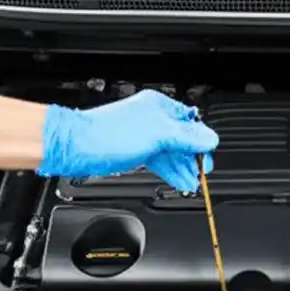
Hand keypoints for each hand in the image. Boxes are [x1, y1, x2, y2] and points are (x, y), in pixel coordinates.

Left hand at [39, 90, 217, 190]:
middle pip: (183, 139)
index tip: (207, 159)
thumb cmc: (110, 134)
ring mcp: (144, 135)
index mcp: (159, 106)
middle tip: (201, 174)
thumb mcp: (159, 134)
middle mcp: (153, 118)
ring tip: (192, 184)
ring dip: (183, 169)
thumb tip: (211, 139)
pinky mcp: (136, 150)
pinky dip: (171, 171)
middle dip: (193, 158)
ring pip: (171, 152)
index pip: (191, 122)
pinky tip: (179, 181)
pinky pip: (160, 161)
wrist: (78, 147)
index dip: (202, 141)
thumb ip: (187, 138)